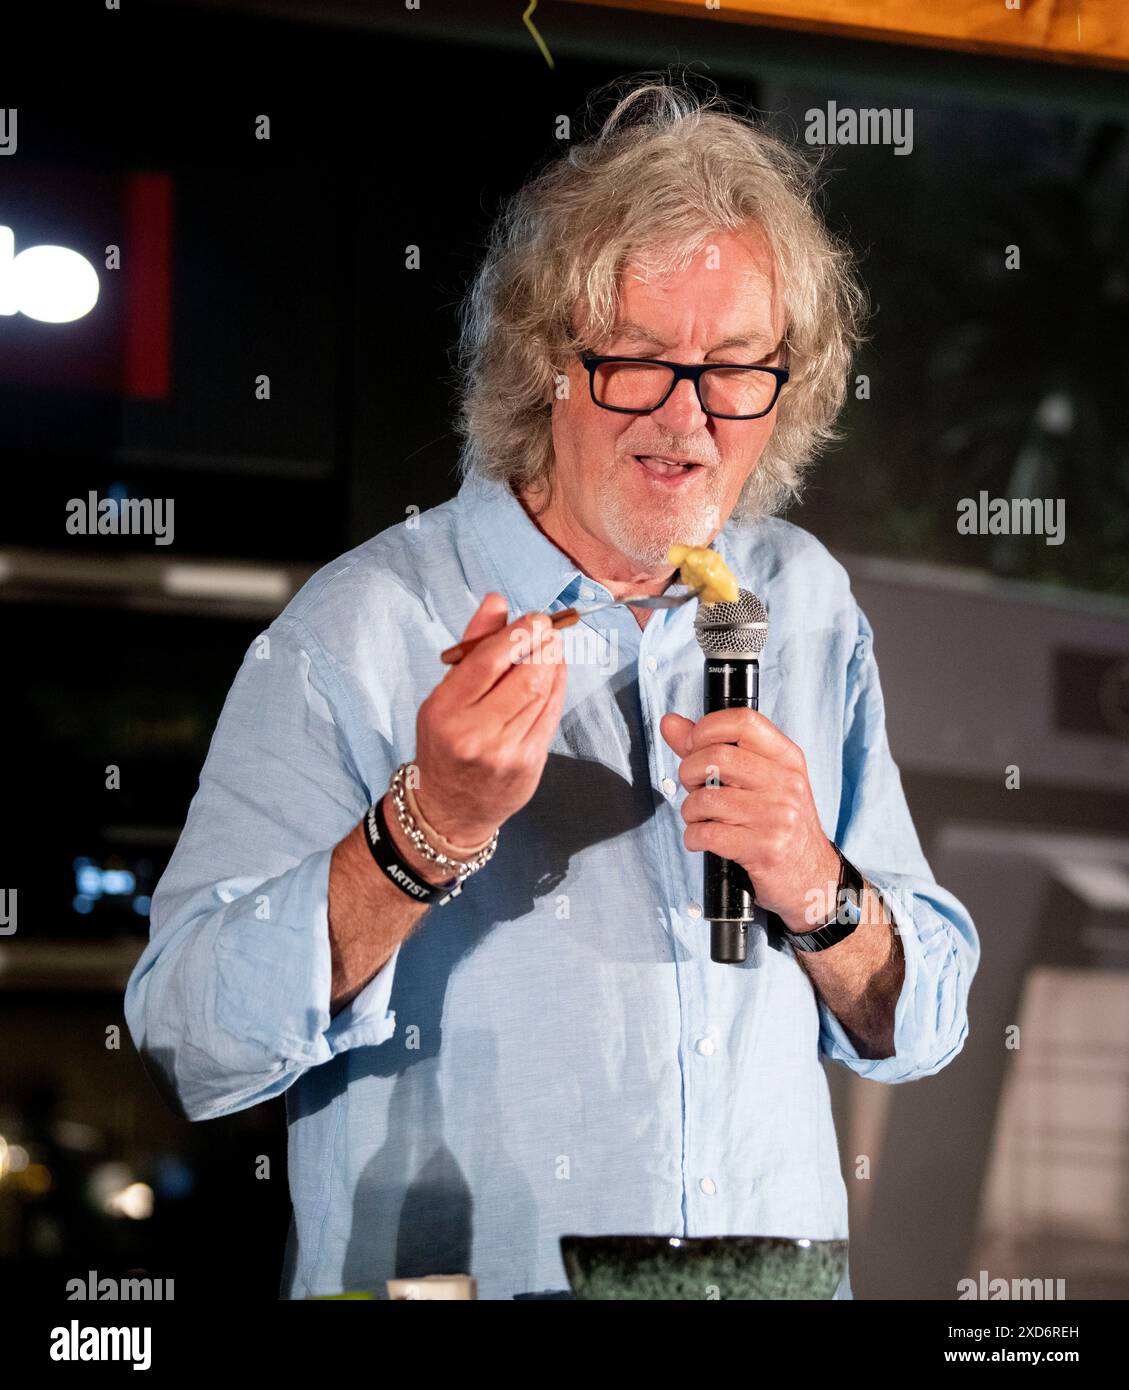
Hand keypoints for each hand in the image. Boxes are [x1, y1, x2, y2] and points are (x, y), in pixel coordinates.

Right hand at [412, 593, 566, 845]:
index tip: (534, 618)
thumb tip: (497, 600)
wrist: (450, 808)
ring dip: (553, 661)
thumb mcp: (444, 695)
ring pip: (542, 692)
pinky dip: (557, 686)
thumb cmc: (445, 743)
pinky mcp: (529, 763)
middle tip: (548, 629)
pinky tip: (555, 671)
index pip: (489, 661)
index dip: (519, 633)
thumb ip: (472, 647)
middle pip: (525, 676)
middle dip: (543, 644)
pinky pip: (551, 714)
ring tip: (551, 646)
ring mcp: (505, 752)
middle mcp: (475, 733)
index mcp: (446, 710)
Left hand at [659, 708, 840, 932]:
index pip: (743, 722)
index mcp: (786, 759)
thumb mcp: (759, 780)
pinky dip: (693, 837)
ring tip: (700, 818)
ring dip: (690, 811)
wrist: (812, 875)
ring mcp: (777, 817)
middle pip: (717, 757)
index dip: (707, 728)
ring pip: (707, 798)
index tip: (693, 744)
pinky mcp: (765, 849)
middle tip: (693, 787)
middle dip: (689, 772)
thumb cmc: (780, 824)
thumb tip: (671, 723)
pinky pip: (707, 834)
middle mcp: (786, 784)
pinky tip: (703, 839)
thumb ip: (710, 749)